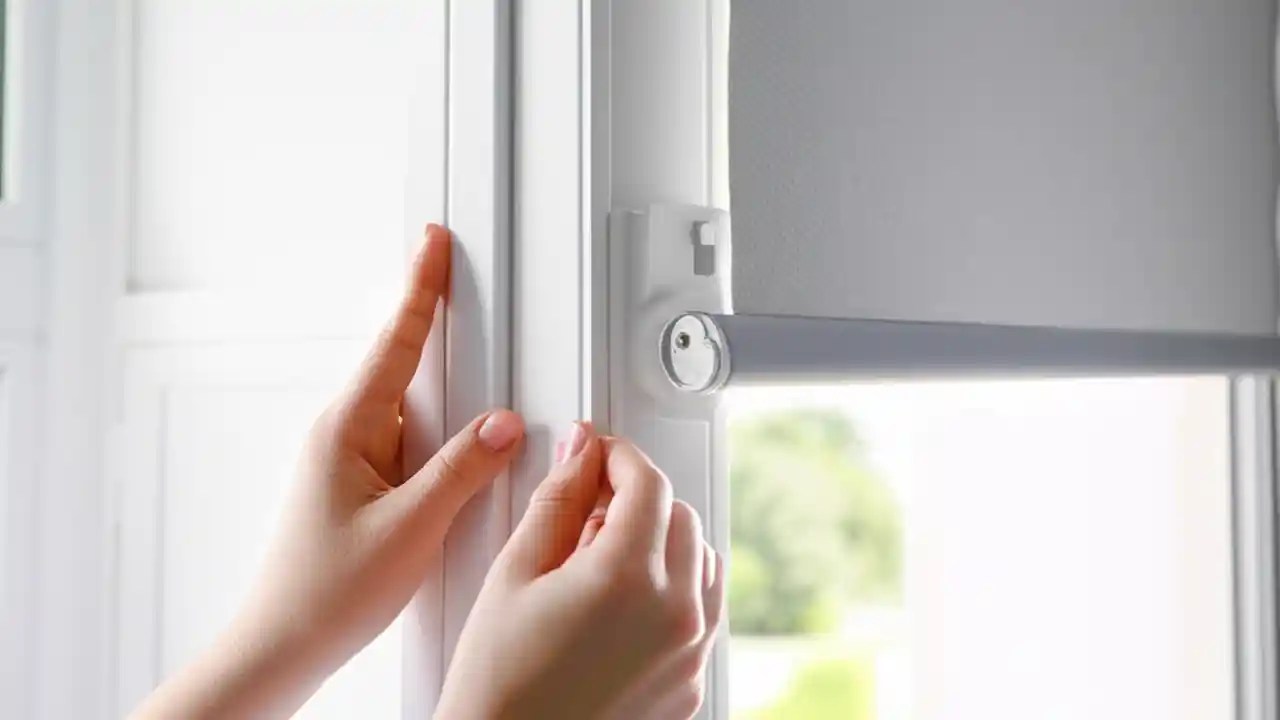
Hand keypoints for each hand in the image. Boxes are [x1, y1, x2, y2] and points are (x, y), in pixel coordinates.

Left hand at [133, 224, 525, 718]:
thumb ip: (461, 470)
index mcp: (346, 429)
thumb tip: (502, 425)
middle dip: (439, 341)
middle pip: (405, 369)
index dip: (419, 287)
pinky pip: (406, 448)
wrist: (285, 644)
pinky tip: (451, 470)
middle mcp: (342, 436)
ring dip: (443, 413)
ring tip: (467, 438)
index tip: (432, 243)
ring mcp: (348, 461)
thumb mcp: (411, 527)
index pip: (393, 341)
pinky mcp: (357, 486)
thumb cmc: (326, 592)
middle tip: (469, 307)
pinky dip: (434, 448)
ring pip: (411, 415)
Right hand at [437, 424, 725, 719]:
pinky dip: (673, 589)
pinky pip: (702, 610)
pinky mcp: (690, 681)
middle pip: (681, 516)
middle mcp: (674, 616)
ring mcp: (689, 653)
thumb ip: (557, 502)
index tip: (597, 456)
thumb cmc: (498, 684)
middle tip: (587, 512)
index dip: (619, 458)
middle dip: (638, 501)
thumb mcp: (514, 575)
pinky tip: (620, 603)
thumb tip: (582, 453)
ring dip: (661, 543)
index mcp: (627, 580)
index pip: (649, 484)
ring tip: (600, 563)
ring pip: (701, 560)